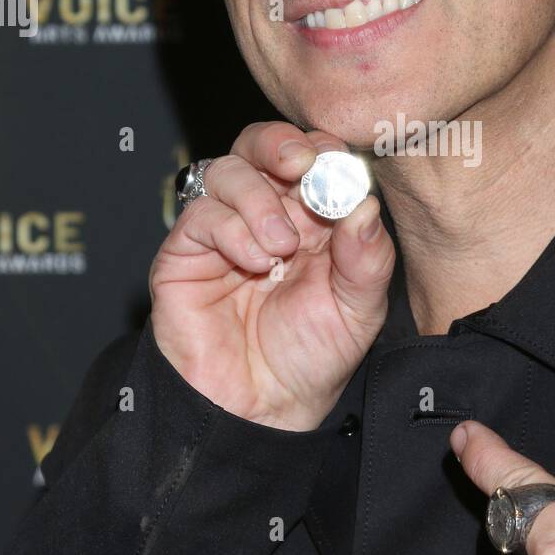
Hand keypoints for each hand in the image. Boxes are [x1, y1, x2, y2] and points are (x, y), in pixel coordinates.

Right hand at [149, 124, 394, 429]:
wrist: (262, 409)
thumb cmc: (310, 358)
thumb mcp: (360, 310)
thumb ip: (368, 257)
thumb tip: (366, 202)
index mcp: (314, 218)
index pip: (314, 156)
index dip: (325, 151)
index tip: (342, 165)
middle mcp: (267, 214)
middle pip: (262, 145)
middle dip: (282, 145)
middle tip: (302, 166)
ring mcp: (223, 230)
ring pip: (228, 169)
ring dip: (260, 199)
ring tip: (282, 246)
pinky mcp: (186, 252)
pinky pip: (201, 213)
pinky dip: (232, 228)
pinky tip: (255, 263)